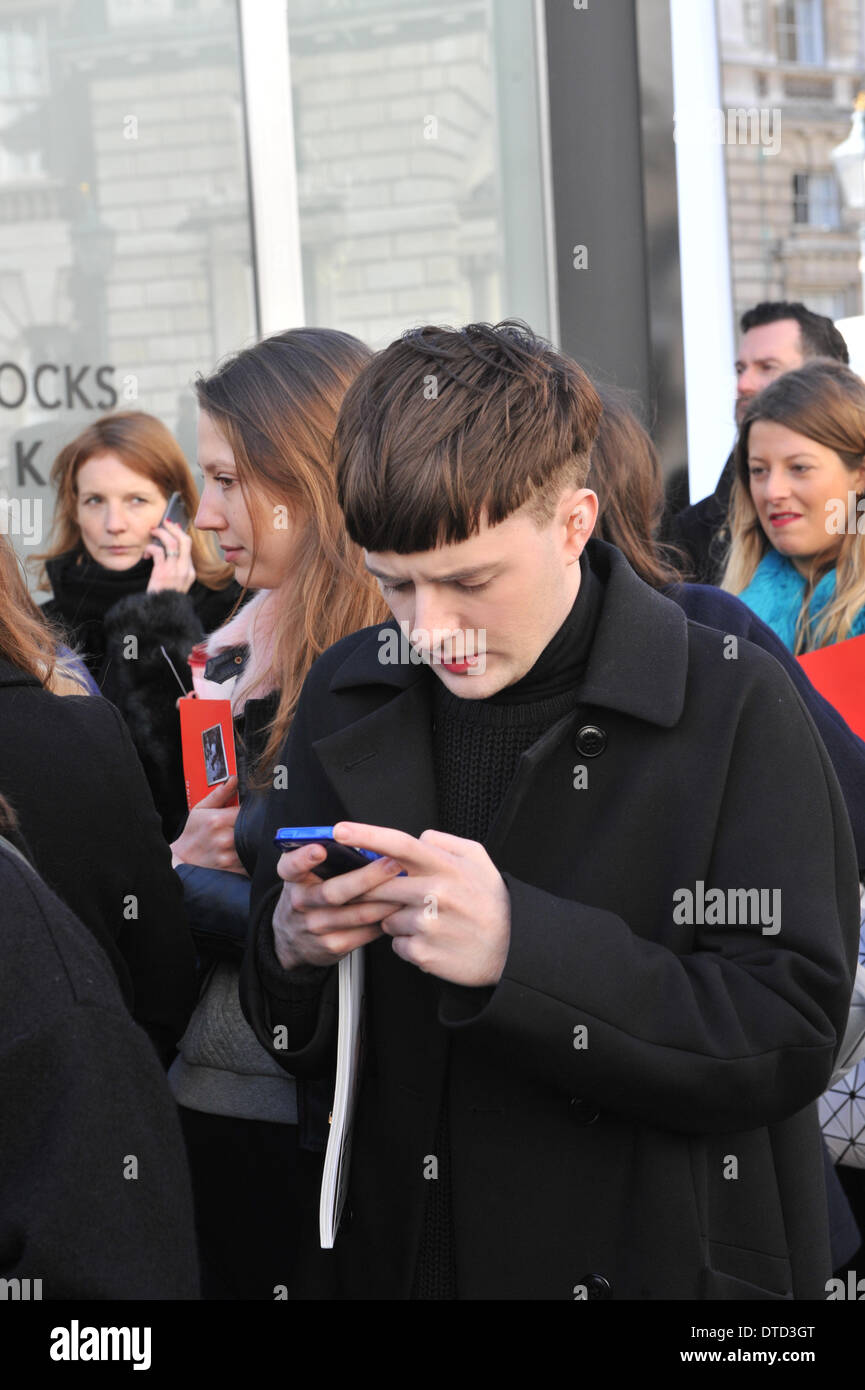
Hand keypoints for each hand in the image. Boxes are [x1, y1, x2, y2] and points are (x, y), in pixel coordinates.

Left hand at [146, 518, 194, 593]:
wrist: (160, 614)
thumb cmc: (164, 600)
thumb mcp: (176, 585)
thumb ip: (175, 570)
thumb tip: (167, 552)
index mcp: (190, 573)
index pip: (188, 548)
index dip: (180, 535)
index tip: (173, 529)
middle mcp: (186, 570)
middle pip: (185, 540)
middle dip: (174, 528)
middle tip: (165, 522)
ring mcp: (176, 571)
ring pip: (172, 542)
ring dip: (161, 533)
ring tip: (153, 531)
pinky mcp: (163, 572)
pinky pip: (158, 551)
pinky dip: (151, 548)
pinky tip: (146, 553)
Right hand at [170, 776, 245, 872]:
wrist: (182, 859)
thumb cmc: (192, 833)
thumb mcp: (201, 809)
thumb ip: (220, 794)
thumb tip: (234, 779)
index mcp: (218, 820)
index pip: (247, 811)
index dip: (250, 811)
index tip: (248, 813)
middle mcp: (225, 838)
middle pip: (253, 827)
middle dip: (252, 826)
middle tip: (246, 827)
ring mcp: (230, 856)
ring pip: (253, 844)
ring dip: (252, 841)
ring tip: (241, 839)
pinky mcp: (233, 870)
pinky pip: (251, 862)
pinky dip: (250, 857)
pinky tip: (241, 852)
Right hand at [271, 843, 403, 970]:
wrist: (292, 939)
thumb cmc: (308, 895)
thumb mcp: (305, 874)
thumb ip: (325, 859)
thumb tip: (364, 840)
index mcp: (293, 879)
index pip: (291, 866)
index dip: (304, 858)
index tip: (320, 849)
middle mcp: (300, 903)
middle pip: (333, 892)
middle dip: (367, 878)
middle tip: (392, 865)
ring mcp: (315, 927)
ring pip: (356, 913)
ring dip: (385, 900)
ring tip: (406, 886)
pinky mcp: (332, 945)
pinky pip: (365, 931)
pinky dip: (384, 919)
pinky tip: (398, 908)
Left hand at [336, 822, 510, 986]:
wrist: (511, 950)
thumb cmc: (492, 903)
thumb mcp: (479, 861)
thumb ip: (446, 843)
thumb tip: (419, 837)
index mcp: (445, 867)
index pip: (399, 845)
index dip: (366, 835)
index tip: (340, 830)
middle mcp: (434, 893)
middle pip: (380, 885)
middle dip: (376, 890)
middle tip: (400, 897)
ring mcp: (426, 924)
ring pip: (386, 916)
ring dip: (397, 918)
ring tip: (429, 921)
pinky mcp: (421, 952)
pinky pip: (396, 943)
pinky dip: (407, 942)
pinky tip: (432, 940)